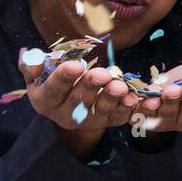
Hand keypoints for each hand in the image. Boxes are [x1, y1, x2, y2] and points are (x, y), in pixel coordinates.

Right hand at [18, 52, 138, 130]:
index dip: (63, 78)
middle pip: (79, 101)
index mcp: (45, 101)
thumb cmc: (52, 81)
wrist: (70, 101)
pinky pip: (124, 116)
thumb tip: (33, 59)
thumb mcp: (37, 75)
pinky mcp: (109, 122)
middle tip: (103, 74)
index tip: (76, 65)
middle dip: (91, 86)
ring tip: (121, 87)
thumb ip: (32, 66)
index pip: (52, 90)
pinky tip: (149, 100)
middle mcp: (66, 115)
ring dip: (113, 98)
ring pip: (102, 111)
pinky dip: (136, 108)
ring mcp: (89, 120)